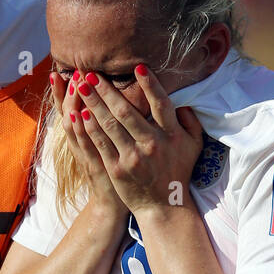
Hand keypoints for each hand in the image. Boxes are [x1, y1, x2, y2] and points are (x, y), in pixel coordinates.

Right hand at [51, 70, 126, 220]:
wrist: (111, 206)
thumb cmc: (113, 172)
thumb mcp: (104, 145)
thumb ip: (102, 124)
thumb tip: (100, 100)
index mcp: (81, 138)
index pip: (69, 110)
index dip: (62, 93)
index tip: (59, 72)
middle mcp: (79, 145)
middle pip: (67, 114)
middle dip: (67, 93)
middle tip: (69, 72)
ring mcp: (85, 156)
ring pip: (73, 128)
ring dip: (72, 106)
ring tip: (71, 86)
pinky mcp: (94, 168)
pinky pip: (85, 147)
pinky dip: (80, 132)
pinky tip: (77, 116)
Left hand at [72, 67, 203, 213]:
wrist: (164, 206)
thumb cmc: (178, 171)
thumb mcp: (193, 146)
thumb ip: (190, 122)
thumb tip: (183, 100)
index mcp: (172, 135)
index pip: (160, 104)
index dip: (150, 85)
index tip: (138, 67)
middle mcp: (153, 144)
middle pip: (126, 112)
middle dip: (107, 90)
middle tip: (91, 73)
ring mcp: (134, 157)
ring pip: (110, 125)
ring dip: (93, 103)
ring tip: (80, 87)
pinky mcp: (118, 169)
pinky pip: (102, 144)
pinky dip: (90, 128)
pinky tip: (80, 113)